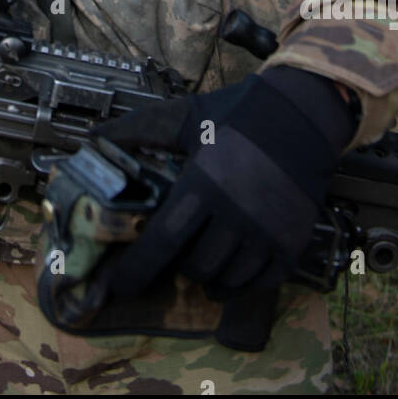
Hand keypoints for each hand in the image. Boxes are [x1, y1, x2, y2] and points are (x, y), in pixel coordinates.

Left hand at [91, 67, 356, 301]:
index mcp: (206, 183)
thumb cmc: (238, 114)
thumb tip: (93, 136)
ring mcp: (269, 231)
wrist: (303, 112)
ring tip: (198, 267)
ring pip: (227, 279)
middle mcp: (238, 213)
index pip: (164, 241)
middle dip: (176, 266)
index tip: (119, 286)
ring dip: (207, 278)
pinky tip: (229, 275)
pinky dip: (240, 285)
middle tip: (170, 257)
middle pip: (195, 265)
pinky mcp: (293, 240)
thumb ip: (138, 128)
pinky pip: (261, 283)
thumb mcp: (185, 115)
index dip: (138, 269)